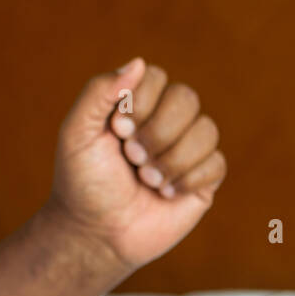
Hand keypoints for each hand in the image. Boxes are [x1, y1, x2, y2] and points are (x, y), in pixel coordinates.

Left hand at [45, 57, 225, 272]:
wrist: (95, 233)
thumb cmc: (82, 182)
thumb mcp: (77, 133)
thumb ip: (99, 92)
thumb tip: (138, 62)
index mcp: (135, 105)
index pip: (157, 77)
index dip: (140, 103)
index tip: (117, 131)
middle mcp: (164, 122)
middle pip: (186, 98)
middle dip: (156, 132)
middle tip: (132, 157)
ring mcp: (186, 150)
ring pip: (206, 130)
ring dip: (171, 159)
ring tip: (146, 180)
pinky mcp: (203, 180)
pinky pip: (217, 164)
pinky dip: (188, 180)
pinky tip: (165, 194)